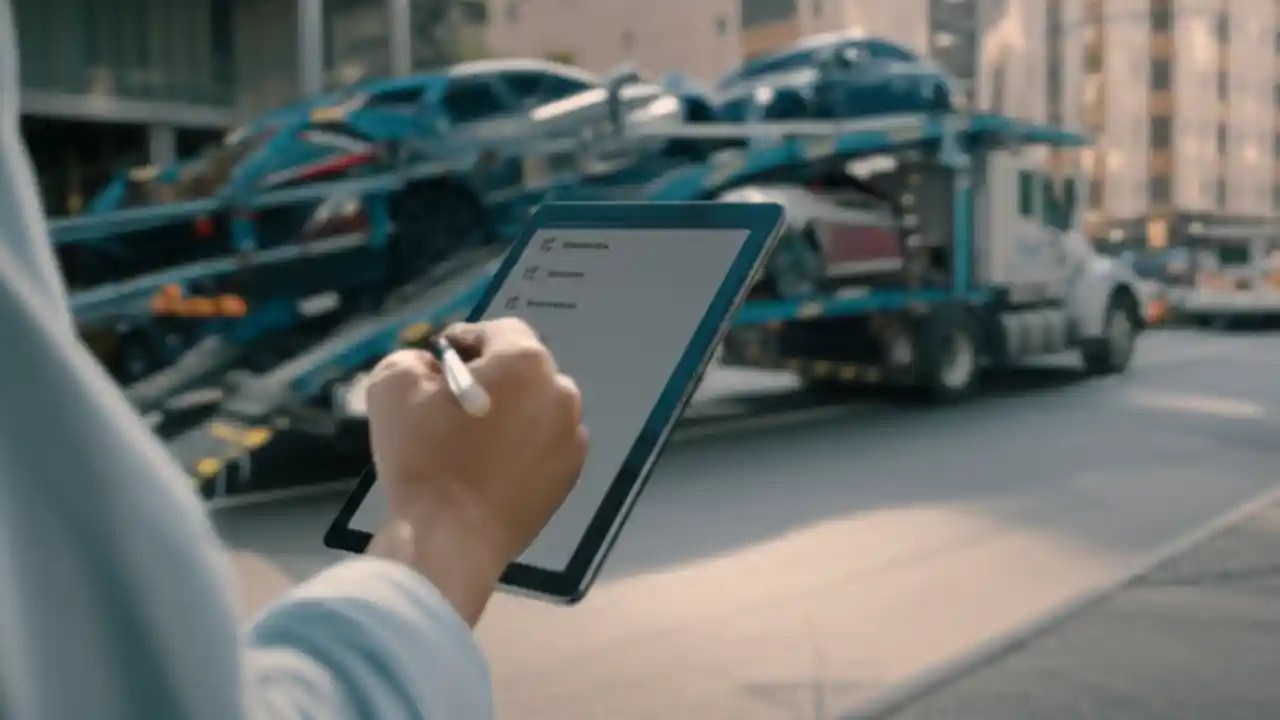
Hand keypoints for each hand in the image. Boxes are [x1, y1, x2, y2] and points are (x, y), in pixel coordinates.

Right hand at [364, 318, 586, 624]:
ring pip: (537, 408)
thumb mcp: (393, 386)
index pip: (498, 331)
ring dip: (510, 412)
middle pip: (523, 370)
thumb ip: (413, 358)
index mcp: (526, 362)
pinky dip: (523, 446)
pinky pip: (544, 445)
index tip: (440, 362)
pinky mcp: (570, 476)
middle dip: (492, 378)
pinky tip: (491, 467)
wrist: (450, 538)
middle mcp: (561, 393)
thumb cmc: (422, 456)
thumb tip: (433, 367)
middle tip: (453, 403)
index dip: (466, 340)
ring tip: (473, 438)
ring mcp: (572, 437)